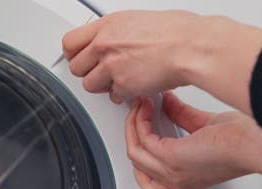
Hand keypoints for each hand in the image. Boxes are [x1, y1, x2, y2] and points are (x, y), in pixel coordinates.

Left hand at [62, 11, 261, 111]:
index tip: (77, 57)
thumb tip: (109, 40)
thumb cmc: (176, 32)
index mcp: (107, 26)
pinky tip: (133, 85)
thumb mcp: (137, 20)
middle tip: (99, 71)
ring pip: (89, 85)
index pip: (70, 42)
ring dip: (102, 85)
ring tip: (118, 79)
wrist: (192, 48)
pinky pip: (113, 95)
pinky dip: (122, 94)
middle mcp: (105, 45)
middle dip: (87, 71)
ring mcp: (112, 66)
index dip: (72, 53)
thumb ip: (116, 32)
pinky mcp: (123, 85)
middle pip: (76, 67)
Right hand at [125, 92, 261, 188]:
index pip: (149, 175)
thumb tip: (166, 103)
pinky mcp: (170, 159)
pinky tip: (147, 108)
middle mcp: (175, 181)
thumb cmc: (243, 140)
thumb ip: (183, 117)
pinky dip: (140, 123)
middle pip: (137, 162)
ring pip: (134, 152)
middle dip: (132, 132)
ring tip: (140, 106)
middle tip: (138, 110)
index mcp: (185, 179)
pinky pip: (142, 141)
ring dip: (133, 126)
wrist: (255, 142)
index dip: (141, 150)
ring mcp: (171, 173)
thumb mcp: (205, 126)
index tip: (142, 124)